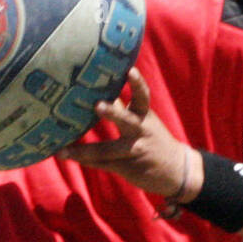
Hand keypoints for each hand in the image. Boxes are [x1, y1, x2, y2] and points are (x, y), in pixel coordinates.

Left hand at [57, 68, 197, 199]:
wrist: (178, 171)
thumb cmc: (153, 138)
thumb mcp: (144, 120)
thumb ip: (124, 107)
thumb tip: (103, 88)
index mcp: (145, 116)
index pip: (142, 96)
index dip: (137, 83)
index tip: (130, 70)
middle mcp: (141, 132)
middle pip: (127, 120)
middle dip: (113, 113)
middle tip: (98, 105)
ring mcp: (134, 151)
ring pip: (108, 150)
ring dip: (85, 151)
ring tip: (64, 151)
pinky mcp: (127, 168)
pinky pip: (103, 164)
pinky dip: (85, 161)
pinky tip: (67, 157)